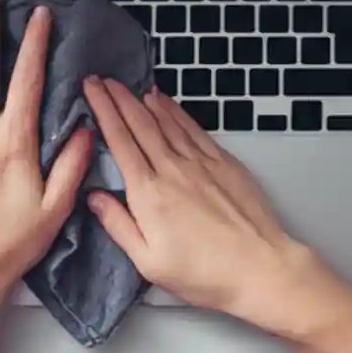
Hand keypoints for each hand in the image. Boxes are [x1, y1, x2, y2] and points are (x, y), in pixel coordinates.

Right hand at [82, 77, 348, 333]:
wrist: (260, 267)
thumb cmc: (205, 273)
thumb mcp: (149, 262)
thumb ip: (119, 225)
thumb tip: (94, 197)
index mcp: (148, 194)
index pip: (119, 141)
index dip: (103, 110)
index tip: (92, 89)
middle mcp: (172, 170)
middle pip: (140, 123)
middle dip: (118, 98)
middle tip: (103, 79)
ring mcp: (200, 163)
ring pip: (166, 121)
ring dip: (144, 100)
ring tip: (129, 86)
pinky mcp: (224, 163)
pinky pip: (193, 129)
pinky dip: (176, 111)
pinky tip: (166, 102)